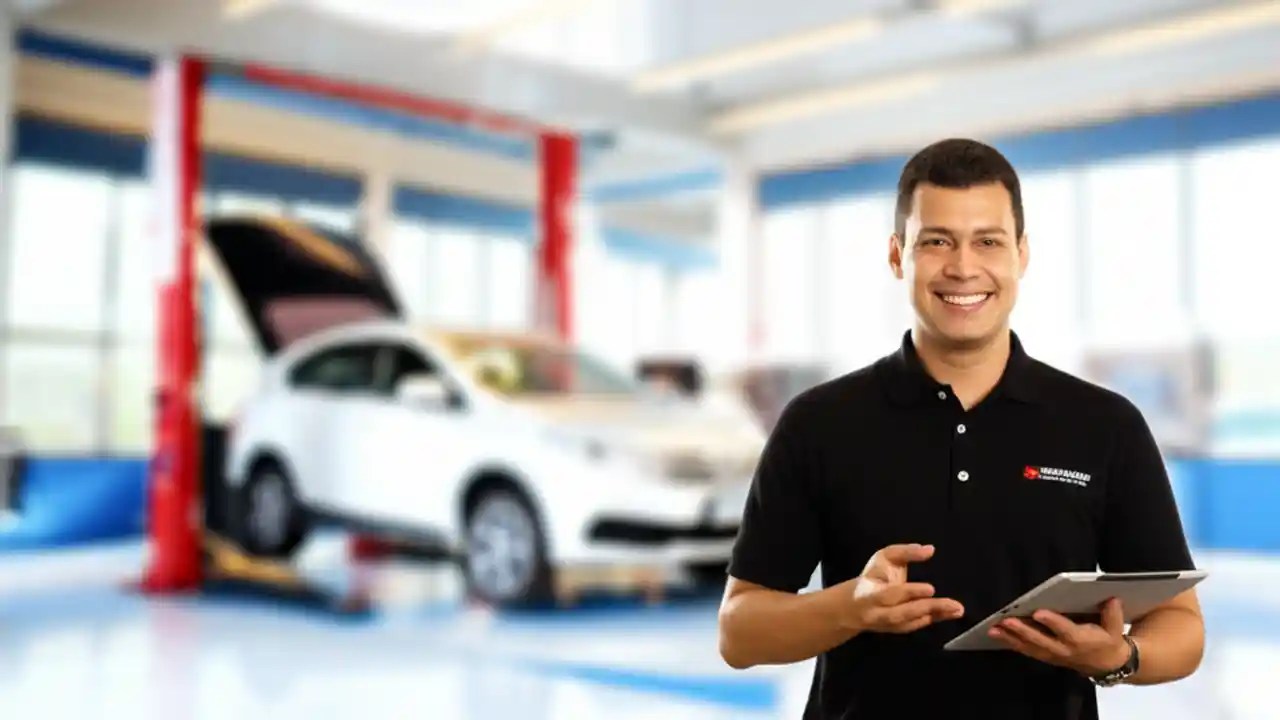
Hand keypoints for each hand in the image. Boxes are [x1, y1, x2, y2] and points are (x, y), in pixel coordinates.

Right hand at [845, 543, 964, 633]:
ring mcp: (886, 625)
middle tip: (955, 605)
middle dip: (928, 608)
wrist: (852, 607)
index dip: (909, 592)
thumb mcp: (884, 558)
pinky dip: (931, 620)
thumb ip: (905, 552)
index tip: (931, 589)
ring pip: (909, 623)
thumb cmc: (872, 577)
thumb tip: (930, 550)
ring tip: (956, 610)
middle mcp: (876, 613)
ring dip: (934, 617)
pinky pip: (914, 626)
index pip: (890, 594)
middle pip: (902, 613)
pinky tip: (948, 614)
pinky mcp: (896, 630)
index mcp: (870, 592)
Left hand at [989, 597, 1131, 676]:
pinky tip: (997, 635)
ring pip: (1029, 647)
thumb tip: (1112, 598)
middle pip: (1041, 640)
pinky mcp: (1045, 656)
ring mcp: (1053, 655)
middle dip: (1023, 631)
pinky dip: (1011, 644)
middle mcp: (1064, 649)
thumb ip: (1112, 614)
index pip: (1065, 630)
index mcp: (1081, 640)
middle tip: (1006, 620)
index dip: (1052, 622)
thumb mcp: (1115, 628)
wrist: (1106, 664)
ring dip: (1010, 638)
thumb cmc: (1108, 640)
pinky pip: (1027, 651)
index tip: (1039, 612)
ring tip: (993, 629)